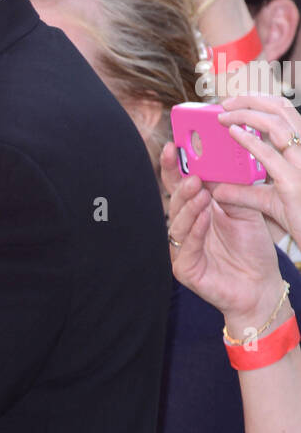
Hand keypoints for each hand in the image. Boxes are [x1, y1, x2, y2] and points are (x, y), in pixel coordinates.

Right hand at [161, 141, 283, 327]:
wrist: (261, 285)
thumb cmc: (253, 249)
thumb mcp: (245, 211)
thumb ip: (230, 189)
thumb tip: (217, 161)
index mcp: (197, 211)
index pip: (180, 185)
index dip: (172, 166)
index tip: (171, 146)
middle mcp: (185, 228)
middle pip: (175, 202)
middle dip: (182, 187)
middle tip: (194, 175)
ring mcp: (182, 249)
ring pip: (177, 223)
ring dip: (188, 207)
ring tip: (201, 193)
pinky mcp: (184, 269)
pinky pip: (185, 246)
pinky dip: (194, 230)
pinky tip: (204, 217)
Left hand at [209, 93, 300, 244]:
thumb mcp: (270, 202)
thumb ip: (245, 193)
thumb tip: (218, 190)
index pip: (286, 111)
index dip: (261, 100)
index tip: (237, 101)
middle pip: (281, 109)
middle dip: (250, 100)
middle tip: (224, 104)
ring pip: (276, 124)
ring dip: (246, 115)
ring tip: (223, 118)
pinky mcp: (293, 181)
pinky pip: (270, 154)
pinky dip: (249, 141)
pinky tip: (233, 134)